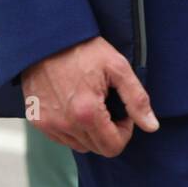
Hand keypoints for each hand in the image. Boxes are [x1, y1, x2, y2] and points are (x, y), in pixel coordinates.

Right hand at [22, 36, 158, 156]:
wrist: (46, 38)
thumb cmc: (83, 49)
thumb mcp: (117, 67)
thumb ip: (137, 99)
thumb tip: (151, 126)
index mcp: (87, 113)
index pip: (112, 147)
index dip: (124, 132)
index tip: (122, 112)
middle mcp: (65, 124)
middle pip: (96, 148)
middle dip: (108, 132)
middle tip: (107, 106)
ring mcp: (48, 123)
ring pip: (79, 145)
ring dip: (89, 131)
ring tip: (89, 104)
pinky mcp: (36, 119)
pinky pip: (61, 137)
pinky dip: (71, 128)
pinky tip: (73, 106)